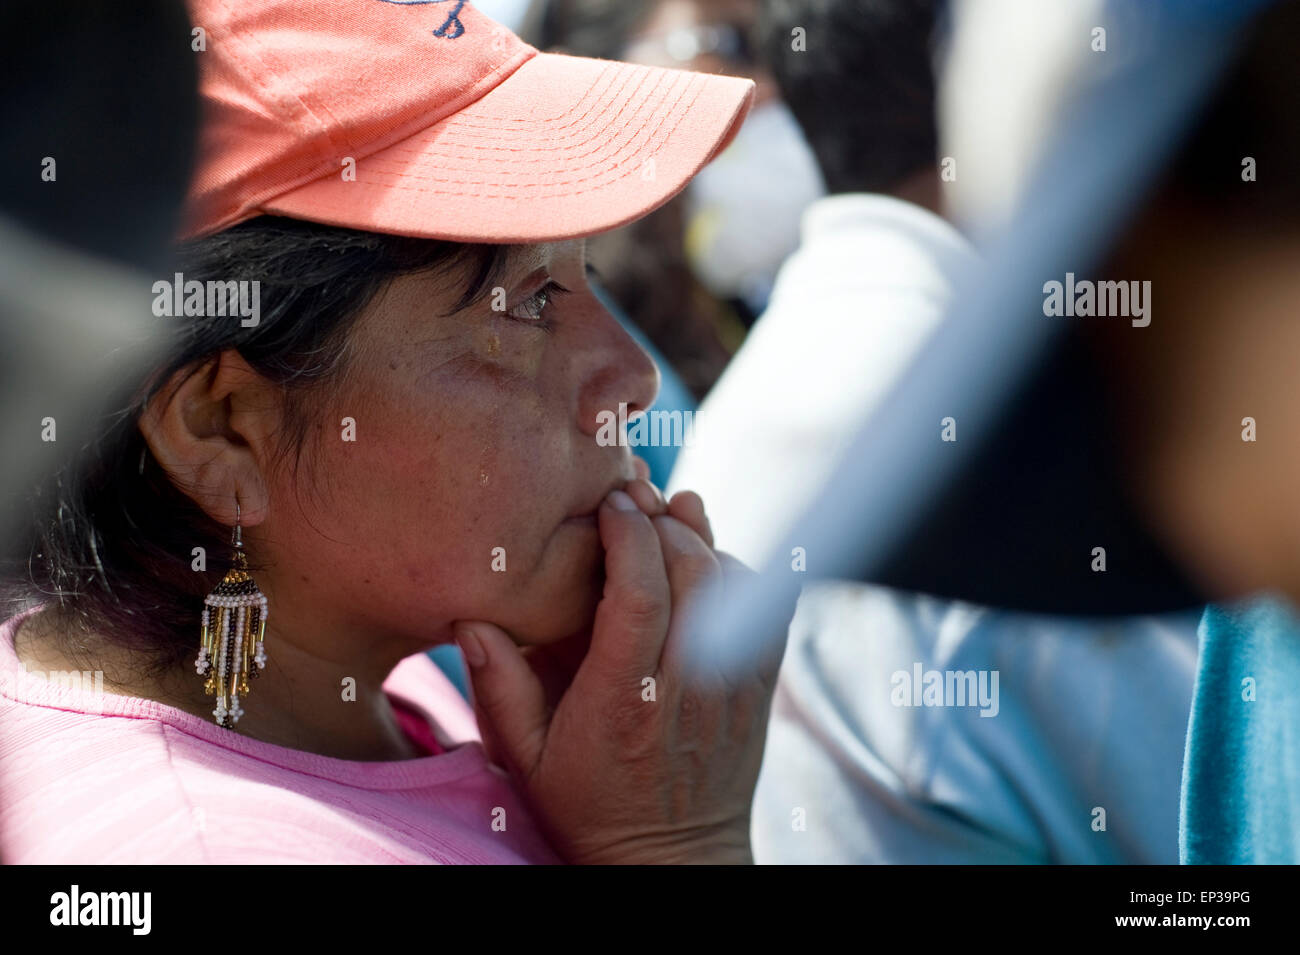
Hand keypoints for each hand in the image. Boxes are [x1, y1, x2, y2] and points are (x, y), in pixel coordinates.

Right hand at [453, 472, 790, 863]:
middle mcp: (685, 688)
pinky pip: (768, 609)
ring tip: (666, 520)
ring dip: (700, 540)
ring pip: (733, 585)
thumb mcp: (525, 758)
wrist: (669, 860)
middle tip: (633, 496)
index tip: (609, 502)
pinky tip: (709, 561)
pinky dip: (742, 572)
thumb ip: (498, 686)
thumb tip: (470, 617)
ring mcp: (730, 687)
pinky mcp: (759, 688)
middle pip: (691, 573)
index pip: (637, 594)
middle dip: (663, 521)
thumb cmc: (588, 806)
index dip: (628, 534)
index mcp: (622, 700)